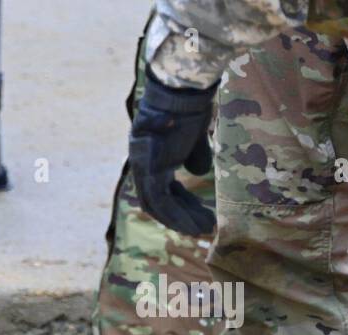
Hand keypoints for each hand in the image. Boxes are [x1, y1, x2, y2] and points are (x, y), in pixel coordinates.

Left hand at [129, 70, 217, 236]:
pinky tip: (193, 225)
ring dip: (181, 220)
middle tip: (203, 228)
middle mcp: (142, 166)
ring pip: (158, 206)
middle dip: (181, 216)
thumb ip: (193, 156)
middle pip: (158, 202)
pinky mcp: (149, 170)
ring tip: (204, 230)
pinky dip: (175, 215)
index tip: (200, 214)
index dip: (181, 204)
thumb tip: (199, 171)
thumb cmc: (190, 108)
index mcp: (151, 158)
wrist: (182, 92)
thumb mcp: (194, 137)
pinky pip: (160, 202)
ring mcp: (143, 169)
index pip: (162, 189)